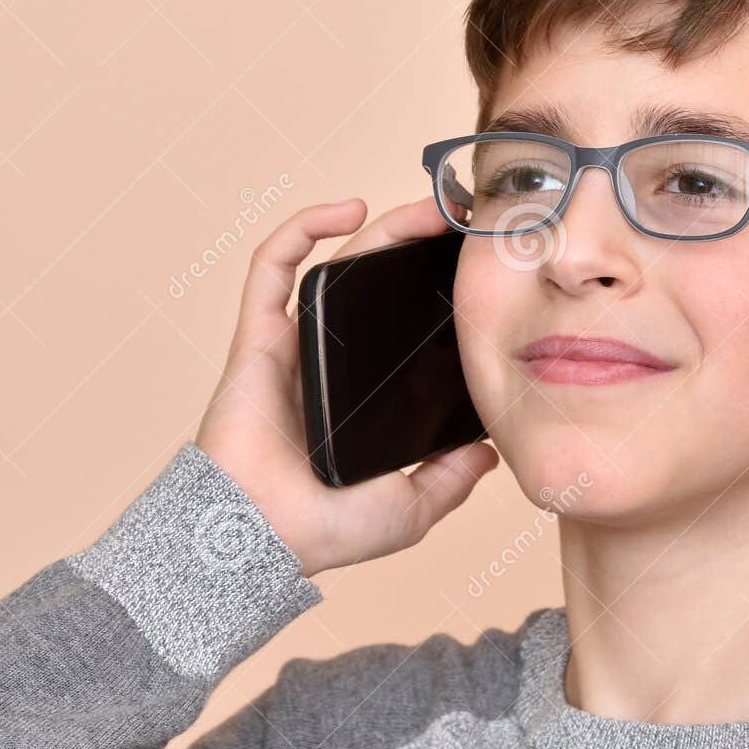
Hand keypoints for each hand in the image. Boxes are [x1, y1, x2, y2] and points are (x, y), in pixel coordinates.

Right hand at [194, 194, 498, 578]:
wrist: (261, 539)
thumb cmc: (322, 531)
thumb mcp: (410, 508)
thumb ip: (450, 479)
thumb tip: (489, 453)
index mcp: (360, 396)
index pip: (400, 330)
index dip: (434, 295)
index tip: (476, 272)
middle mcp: (327, 363)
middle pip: (376, 284)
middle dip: (418, 243)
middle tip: (464, 223)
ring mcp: (292, 345)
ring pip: (336, 264)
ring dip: (380, 228)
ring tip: (430, 209)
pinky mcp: (259, 336)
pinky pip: (273, 267)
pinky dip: (303, 228)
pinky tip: (348, 209)